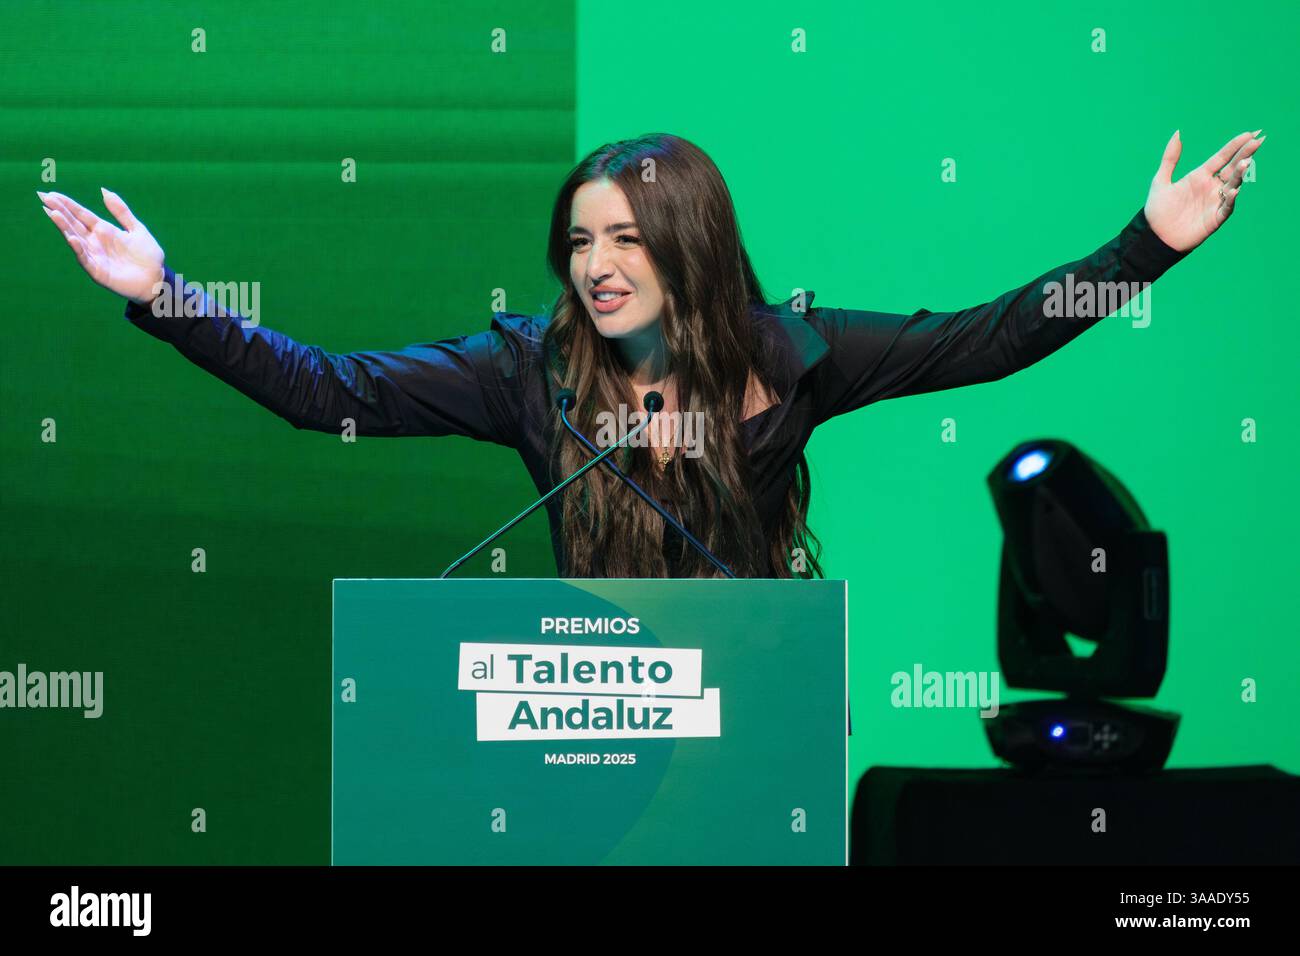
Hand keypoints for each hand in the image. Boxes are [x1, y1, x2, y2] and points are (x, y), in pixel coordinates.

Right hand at [39, 188, 165, 304]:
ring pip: (75, 239)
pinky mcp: (99, 271)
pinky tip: (72, 239)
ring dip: (64, 227)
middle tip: (44, 198)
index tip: (52, 194)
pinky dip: (79, 250)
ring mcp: (95, 256)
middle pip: (74, 224)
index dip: (68, 205)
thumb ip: (121, 212)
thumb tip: (105, 191)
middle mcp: (95, 242)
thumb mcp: (137, 229)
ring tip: (53, 213)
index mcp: (103, 230)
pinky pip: (86, 259)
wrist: (157, 279)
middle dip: (60, 212)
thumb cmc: (148, 256)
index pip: (81, 214)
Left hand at [1145, 129, 1265, 252]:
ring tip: (1245, 162)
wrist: (1154, 236)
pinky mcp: (1214, 218)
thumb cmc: (1157, 209)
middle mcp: (1211, 187)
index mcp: (1200, 176)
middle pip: (1232, 167)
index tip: (1250, 133)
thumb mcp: (1160, 180)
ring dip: (1239, 174)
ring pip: (1232, 185)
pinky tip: (1233, 190)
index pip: (1222, 157)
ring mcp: (1214, 202)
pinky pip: (1226, 207)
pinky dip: (1230, 199)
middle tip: (1259, 140)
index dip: (1236, 145)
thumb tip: (1177, 133)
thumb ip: (1170, 158)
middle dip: (1246, 154)